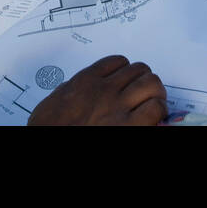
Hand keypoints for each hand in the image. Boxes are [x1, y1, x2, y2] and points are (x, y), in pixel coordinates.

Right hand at [27, 55, 166, 124]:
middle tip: (143, 92)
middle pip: (139, 69)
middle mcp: (105, 89)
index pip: (117, 62)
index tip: (127, 80)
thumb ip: (66, 91)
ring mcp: (119, 107)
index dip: (126, 70)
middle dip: (144, 79)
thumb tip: (71, 88)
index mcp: (85, 81)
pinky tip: (155, 116)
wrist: (51, 145)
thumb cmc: (47, 129)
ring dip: (155, 92)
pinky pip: (155, 107)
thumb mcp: (50, 104)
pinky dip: (159, 109)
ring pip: (151, 83)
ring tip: (154, 102)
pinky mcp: (130, 126)